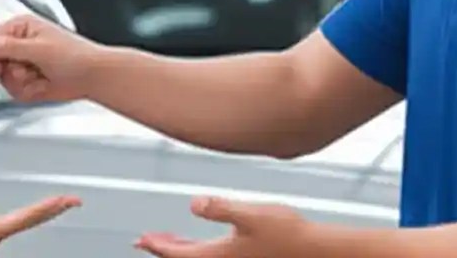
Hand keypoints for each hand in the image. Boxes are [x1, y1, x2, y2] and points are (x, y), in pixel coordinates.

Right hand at [0, 14, 102, 102]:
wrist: (92, 76)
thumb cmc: (75, 56)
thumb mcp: (39, 48)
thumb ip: (9, 47)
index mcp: (19, 27)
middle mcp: (17, 44)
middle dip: (7, 72)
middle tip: (25, 71)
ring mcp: (21, 63)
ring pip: (3, 80)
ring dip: (21, 82)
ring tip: (40, 75)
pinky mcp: (26, 80)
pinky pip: (14, 91)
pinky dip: (28, 91)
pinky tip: (43, 84)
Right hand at [0, 195, 80, 256]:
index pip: (24, 218)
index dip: (45, 209)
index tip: (63, 200)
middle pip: (30, 220)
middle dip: (52, 209)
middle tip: (74, 200)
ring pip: (25, 221)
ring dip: (44, 211)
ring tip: (60, 203)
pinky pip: (16, 221)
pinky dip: (29, 214)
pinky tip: (33, 212)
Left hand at [134, 197, 310, 257]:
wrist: (315, 250)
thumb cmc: (287, 232)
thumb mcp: (251, 214)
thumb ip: (221, 208)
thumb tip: (193, 204)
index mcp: (219, 255)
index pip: (178, 254)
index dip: (158, 245)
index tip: (140, 239)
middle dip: (163, 248)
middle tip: (143, 241)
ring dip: (180, 249)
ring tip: (166, 240)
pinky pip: (211, 257)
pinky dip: (198, 250)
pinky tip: (200, 242)